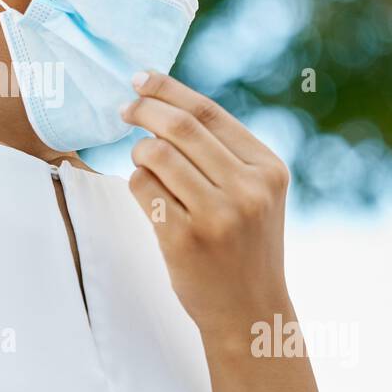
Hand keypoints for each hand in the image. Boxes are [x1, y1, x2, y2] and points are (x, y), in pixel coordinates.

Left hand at [120, 70, 291, 339]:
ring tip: (141, 161)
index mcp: (268, 169)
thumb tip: (166, 102)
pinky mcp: (186, 240)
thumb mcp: (255, 194)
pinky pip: (144, 190)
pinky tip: (147, 193)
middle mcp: (248, 189)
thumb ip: (225, 153)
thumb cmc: (244, 245)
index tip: (140, 79)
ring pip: (156, 155)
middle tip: (123, 108)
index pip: (209, 113)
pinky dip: (137, 183)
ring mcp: (218, 216)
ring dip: (138, 152)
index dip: (169, 89)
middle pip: (180, 127)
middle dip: (143, 110)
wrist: (250, 312)